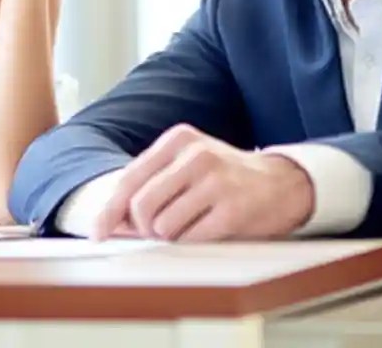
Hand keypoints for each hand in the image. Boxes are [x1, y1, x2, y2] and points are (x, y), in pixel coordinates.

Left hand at [93, 124, 312, 241]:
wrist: (281, 183)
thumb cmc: (224, 178)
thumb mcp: (185, 166)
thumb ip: (149, 185)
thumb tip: (111, 222)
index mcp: (178, 139)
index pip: (129, 179)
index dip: (110, 211)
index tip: (100, 232)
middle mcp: (196, 155)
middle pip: (141, 207)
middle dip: (144, 228)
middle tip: (159, 231)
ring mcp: (216, 180)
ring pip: (164, 226)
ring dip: (171, 236)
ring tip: (191, 224)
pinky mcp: (233, 209)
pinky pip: (191, 239)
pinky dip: (192, 242)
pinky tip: (208, 229)